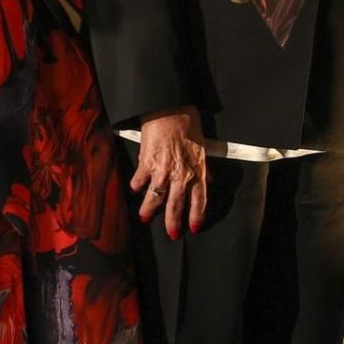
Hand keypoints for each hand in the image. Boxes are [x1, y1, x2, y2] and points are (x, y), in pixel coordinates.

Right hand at [132, 107, 208, 239]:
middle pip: (177, 204)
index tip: (194, 228)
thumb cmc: (188, 123)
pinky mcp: (146, 162)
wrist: (169, 108)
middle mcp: (180, 173)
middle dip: (173, 222)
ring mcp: (162, 169)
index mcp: (196, 169)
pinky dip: (136, 186)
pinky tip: (135, 189)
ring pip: (155, 197)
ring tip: (144, 218)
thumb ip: (203, 167)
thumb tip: (208, 180)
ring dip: (149, 210)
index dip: (196, 215)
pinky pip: (139, 181)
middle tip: (172, 235)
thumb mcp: (202, 146)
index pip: (200, 199)